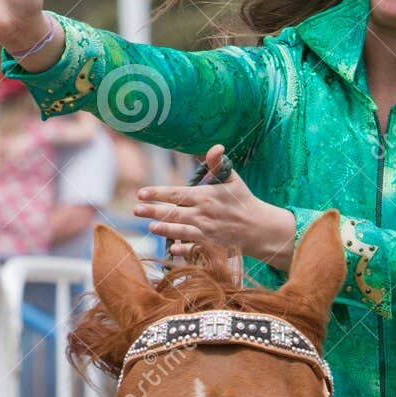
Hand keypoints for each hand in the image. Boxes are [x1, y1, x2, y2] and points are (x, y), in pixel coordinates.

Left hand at [133, 144, 296, 269]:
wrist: (260, 227)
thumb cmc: (243, 200)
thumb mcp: (232, 179)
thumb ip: (218, 164)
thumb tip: (215, 147)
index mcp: (206, 196)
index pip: (176, 193)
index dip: (157, 193)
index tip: (140, 193)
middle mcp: (204, 214)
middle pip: (173, 213)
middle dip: (153, 211)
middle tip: (135, 210)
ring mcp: (207, 232)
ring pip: (181, 231)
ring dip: (164, 230)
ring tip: (149, 227)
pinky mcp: (211, 246)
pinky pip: (194, 249)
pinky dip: (184, 249)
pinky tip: (172, 248)